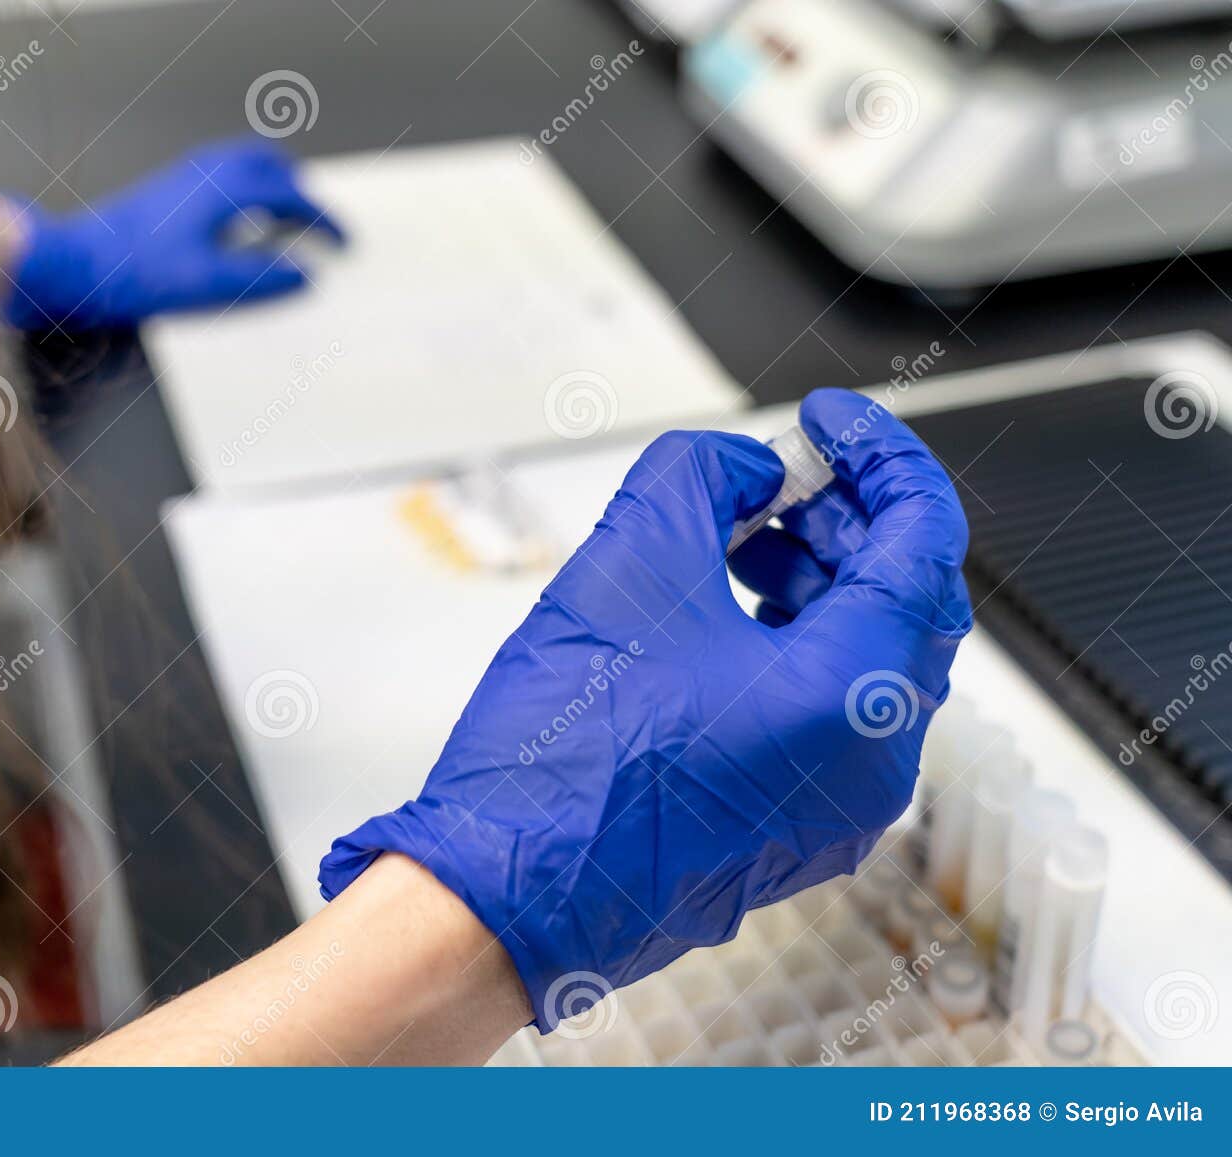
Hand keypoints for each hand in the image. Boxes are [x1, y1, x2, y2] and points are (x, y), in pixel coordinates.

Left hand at [1, 139, 340, 330]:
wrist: (77, 264)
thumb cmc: (135, 273)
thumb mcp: (209, 284)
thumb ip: (262, 279)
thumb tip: (303, 274)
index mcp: (225, 190)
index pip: (291, 197)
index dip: (324, 221)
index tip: (343, 242)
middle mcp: (206, 173)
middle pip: (270, 165)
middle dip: (301, 191)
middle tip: (320, 222)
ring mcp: (184, 177)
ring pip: (243, 163)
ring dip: (272, 184)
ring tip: (287, 215)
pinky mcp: (167, 189)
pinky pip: (221, 175)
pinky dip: (245, 189)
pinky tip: (238, 223)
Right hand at [318, 388, 970, 1029]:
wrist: (502, 896)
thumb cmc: (560, 762)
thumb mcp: (628, 563)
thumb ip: (704, 476)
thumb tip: (752, 469)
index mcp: (855, 695)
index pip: (922, 539)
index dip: (881, 455)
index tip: (830, 422)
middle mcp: (869, 763)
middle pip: (907, 601)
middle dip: (851, 518)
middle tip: (787, 471)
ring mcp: (836, 809)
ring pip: (870, 660)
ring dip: (825, 581)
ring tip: (746, 537)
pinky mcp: (793, 831)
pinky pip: (831, 715)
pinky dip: (801, 645)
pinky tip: (729, 614)